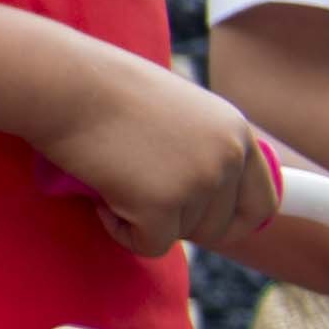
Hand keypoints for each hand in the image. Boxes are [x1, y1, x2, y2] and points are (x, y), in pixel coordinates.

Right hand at [32, 50, 277, 254]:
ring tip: (114, 184)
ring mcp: (198, 181)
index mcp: (237, 132)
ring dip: (146, 222)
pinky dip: (122, 231)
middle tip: (139, 197)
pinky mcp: (161, 204)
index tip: (201, 224)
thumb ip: (204, 145)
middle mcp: (227, 157)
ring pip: (182, 235)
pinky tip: (102, 201)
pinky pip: (150, 244)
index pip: (263, 203)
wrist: (65, 84)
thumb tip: (207, 194)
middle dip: (179, 223)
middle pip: (219, 227)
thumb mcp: (179, 110)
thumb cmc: (106, 90)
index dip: (232, 221)